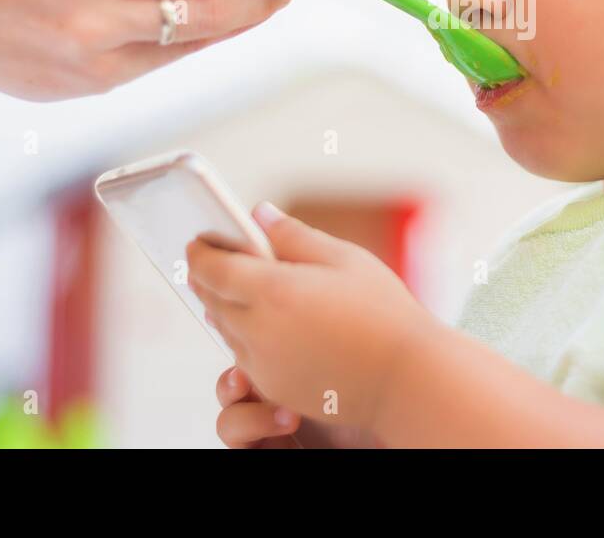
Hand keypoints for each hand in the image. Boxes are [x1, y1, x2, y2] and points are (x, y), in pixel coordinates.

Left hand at [189, 203, 441, 433]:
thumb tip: (259, 215)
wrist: (405, 378)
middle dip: (207, 277)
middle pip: (211, 299)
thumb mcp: (344, 259)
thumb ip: (294, 236)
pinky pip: (245, 358)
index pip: (211, 268)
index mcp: (272, 290)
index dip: (199, 251)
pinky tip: (266, 325)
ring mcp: (263, 364)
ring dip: (224, 307)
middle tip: (211, 260)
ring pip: (225, 330)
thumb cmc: (383, 313)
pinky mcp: (274, 388)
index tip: (198, 240)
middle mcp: (258, 330)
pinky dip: (245, 337)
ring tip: (237, 289)